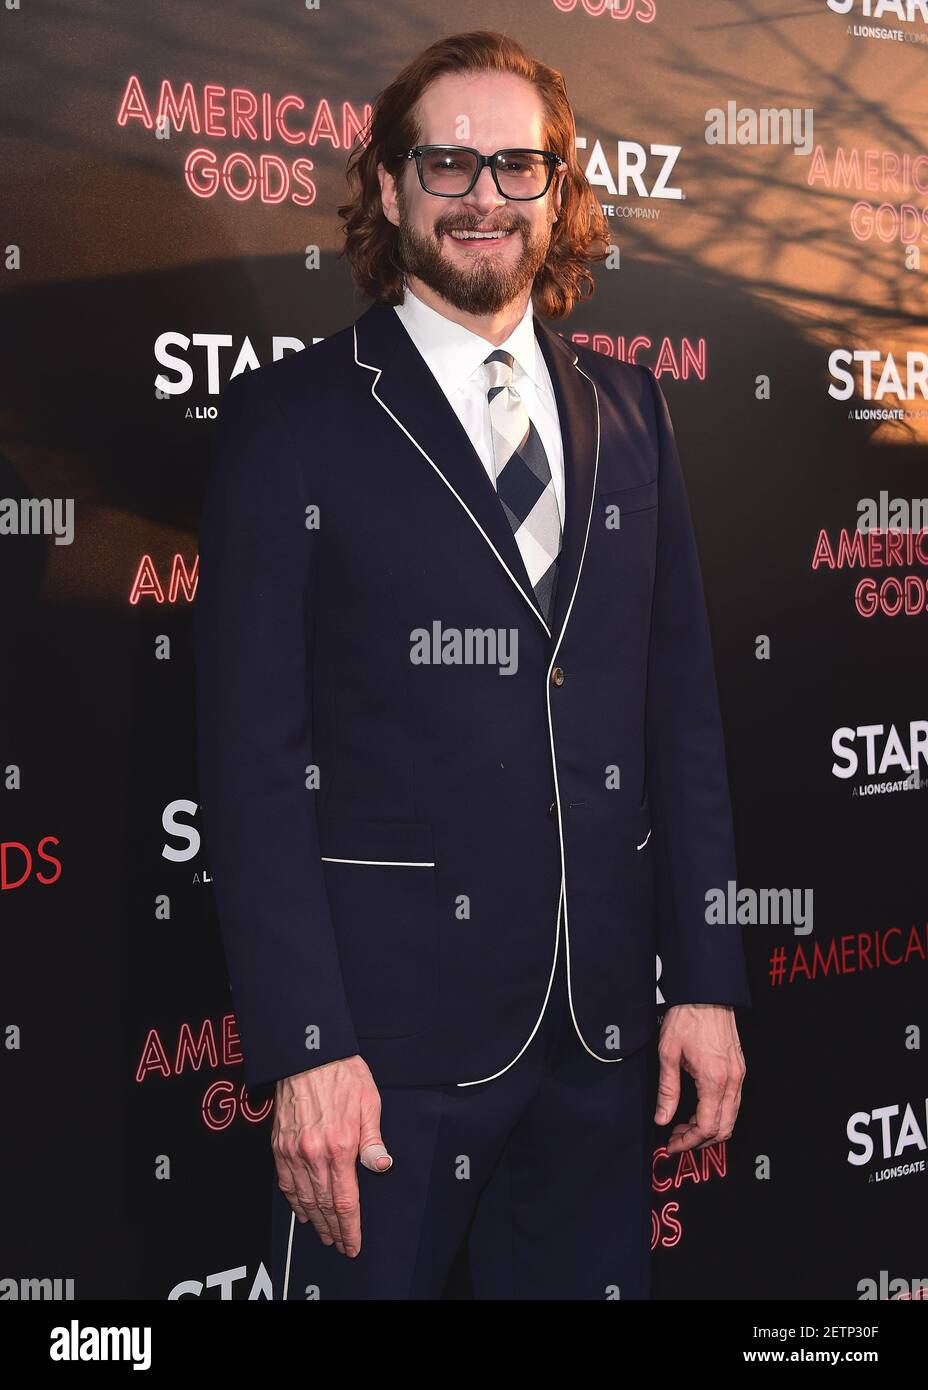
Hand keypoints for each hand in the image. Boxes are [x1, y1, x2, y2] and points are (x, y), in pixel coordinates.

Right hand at [271, 1055, 391, 1257]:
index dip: (350, 1228)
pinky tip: (301, 1211)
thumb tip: (381, 1166)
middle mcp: (313, 1154)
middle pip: (324, 1205)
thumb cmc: (342, 1075)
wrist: (307, 1055)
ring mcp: (293, 1151)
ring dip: (314, 1220)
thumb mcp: (369, 1103)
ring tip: (323, 1234)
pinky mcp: (279, 1145)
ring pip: (303, 1198)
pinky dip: (294, 1201)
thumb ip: (373, 1140)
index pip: (345, 1201)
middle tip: (339, 1245)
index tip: (352, 1245)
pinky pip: (285, 1182)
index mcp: (340, 1146)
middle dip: (333, 1230)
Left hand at [654, 1004, 745, 1154]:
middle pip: (723, 1129)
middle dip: (699, 1140)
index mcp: (714, 1079)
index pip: (706, 1127)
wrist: (707, 993)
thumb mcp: (668, 1053)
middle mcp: (731, 1081)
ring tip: (684, 1125)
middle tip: (676, 1138)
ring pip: (730, 1118)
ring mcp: (738, 1075)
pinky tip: (698, 1108)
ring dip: (709, 1128)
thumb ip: (667, 1090)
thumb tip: (662, 1118)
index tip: (672, 1144)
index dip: (688, 1142)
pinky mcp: (739, 1069)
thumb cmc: (687, 1017)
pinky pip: (733, 1102)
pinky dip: (717, 1113)